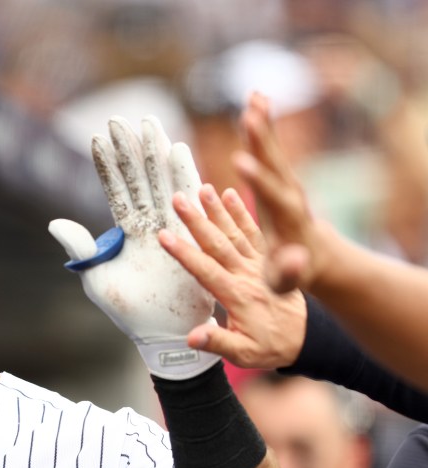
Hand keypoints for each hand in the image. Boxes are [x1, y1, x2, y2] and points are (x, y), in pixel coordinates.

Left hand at [50, 116, 218, 378]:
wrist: (165, 335)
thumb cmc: (131, 313)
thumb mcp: (97, 278)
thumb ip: (80, 248)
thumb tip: (56, 222)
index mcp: (129, 234)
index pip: (117, 192)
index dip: (107, 166)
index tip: (98, 137)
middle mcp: (152, 225)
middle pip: (140, 179)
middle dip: (131, 149)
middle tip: (123, 119)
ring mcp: (173, 228)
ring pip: (162, 183)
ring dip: (155, 154)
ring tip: (149, 125)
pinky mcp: (191, 236)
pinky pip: (187, 201)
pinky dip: (183, 175)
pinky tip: (177, 150)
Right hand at [158, 183, 307, 369]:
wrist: (307, 338)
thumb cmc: (271, 347)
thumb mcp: (245, 354)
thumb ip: (218, 342)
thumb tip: (192, 337)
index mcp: (237, 296)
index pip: (206, 271)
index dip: (184, 253)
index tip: (165, 236)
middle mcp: (247, 275)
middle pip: (218, 244)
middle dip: (196, 221)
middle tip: (179, 199)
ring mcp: (258, 265)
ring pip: (234, 233)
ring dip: (217, 210)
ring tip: (202, 189)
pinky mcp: (266, 259)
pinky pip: (253, 232)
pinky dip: (242, 213)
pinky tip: (231, 195)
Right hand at [233, 92, 335, 292]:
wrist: (318, 257)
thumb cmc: (295, 273)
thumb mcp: (290, 280)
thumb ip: (290, 271)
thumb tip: (296, 259)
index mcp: (286, 218)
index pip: (271, 195)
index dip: (256, 178)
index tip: (240, 162)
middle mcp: (288, 194)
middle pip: (274, 164)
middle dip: (261, 141)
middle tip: (249, 116)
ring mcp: (285, 183)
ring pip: (272, 149)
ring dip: (263, 124)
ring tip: (254, 97)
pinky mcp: (280, 176)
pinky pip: (269, 147)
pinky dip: (263, 124)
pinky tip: (255, 102)